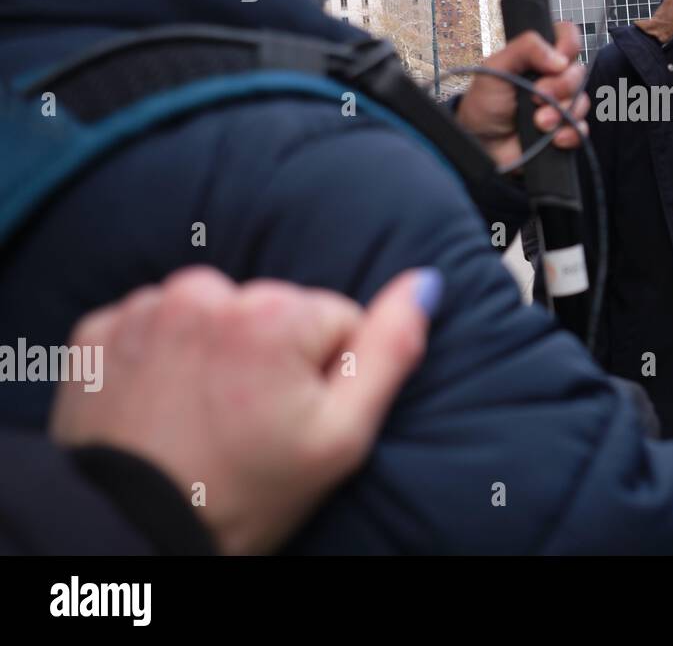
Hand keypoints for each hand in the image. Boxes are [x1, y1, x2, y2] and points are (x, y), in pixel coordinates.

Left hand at [49, 266, 435, 554]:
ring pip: (214, 314)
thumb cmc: (245, 494)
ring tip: (204, 417)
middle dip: (270, 356)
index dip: (324, 372)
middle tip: (249, 423)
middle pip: (272, 311)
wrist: (130, 539)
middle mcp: (205, 292)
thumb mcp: (342, 437)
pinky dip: (162, 356)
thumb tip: (425, 283)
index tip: (291, 417)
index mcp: (273, 313)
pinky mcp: (97, 330)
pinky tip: (163, 405)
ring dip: (216, 352)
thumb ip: (390, 349)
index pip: (334, 319)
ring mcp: (144, 310)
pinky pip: (155, 325)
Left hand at [455, 22, 590, 168]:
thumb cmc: (484, 103)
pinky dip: (570, 132)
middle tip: (536, 97)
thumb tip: (559, 59)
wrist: (481, 142)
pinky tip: (553, 137)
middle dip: (560, 86)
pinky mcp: (564, 129)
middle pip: (578, 72)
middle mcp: (554, 78)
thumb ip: (525, 49)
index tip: (556, 62)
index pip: (568, 36)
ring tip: (538, 122)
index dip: (568, 46)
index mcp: (539, 57)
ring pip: (581, 101)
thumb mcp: (496, 66)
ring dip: (561, 113)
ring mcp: (561, 104)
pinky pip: (582, 128)